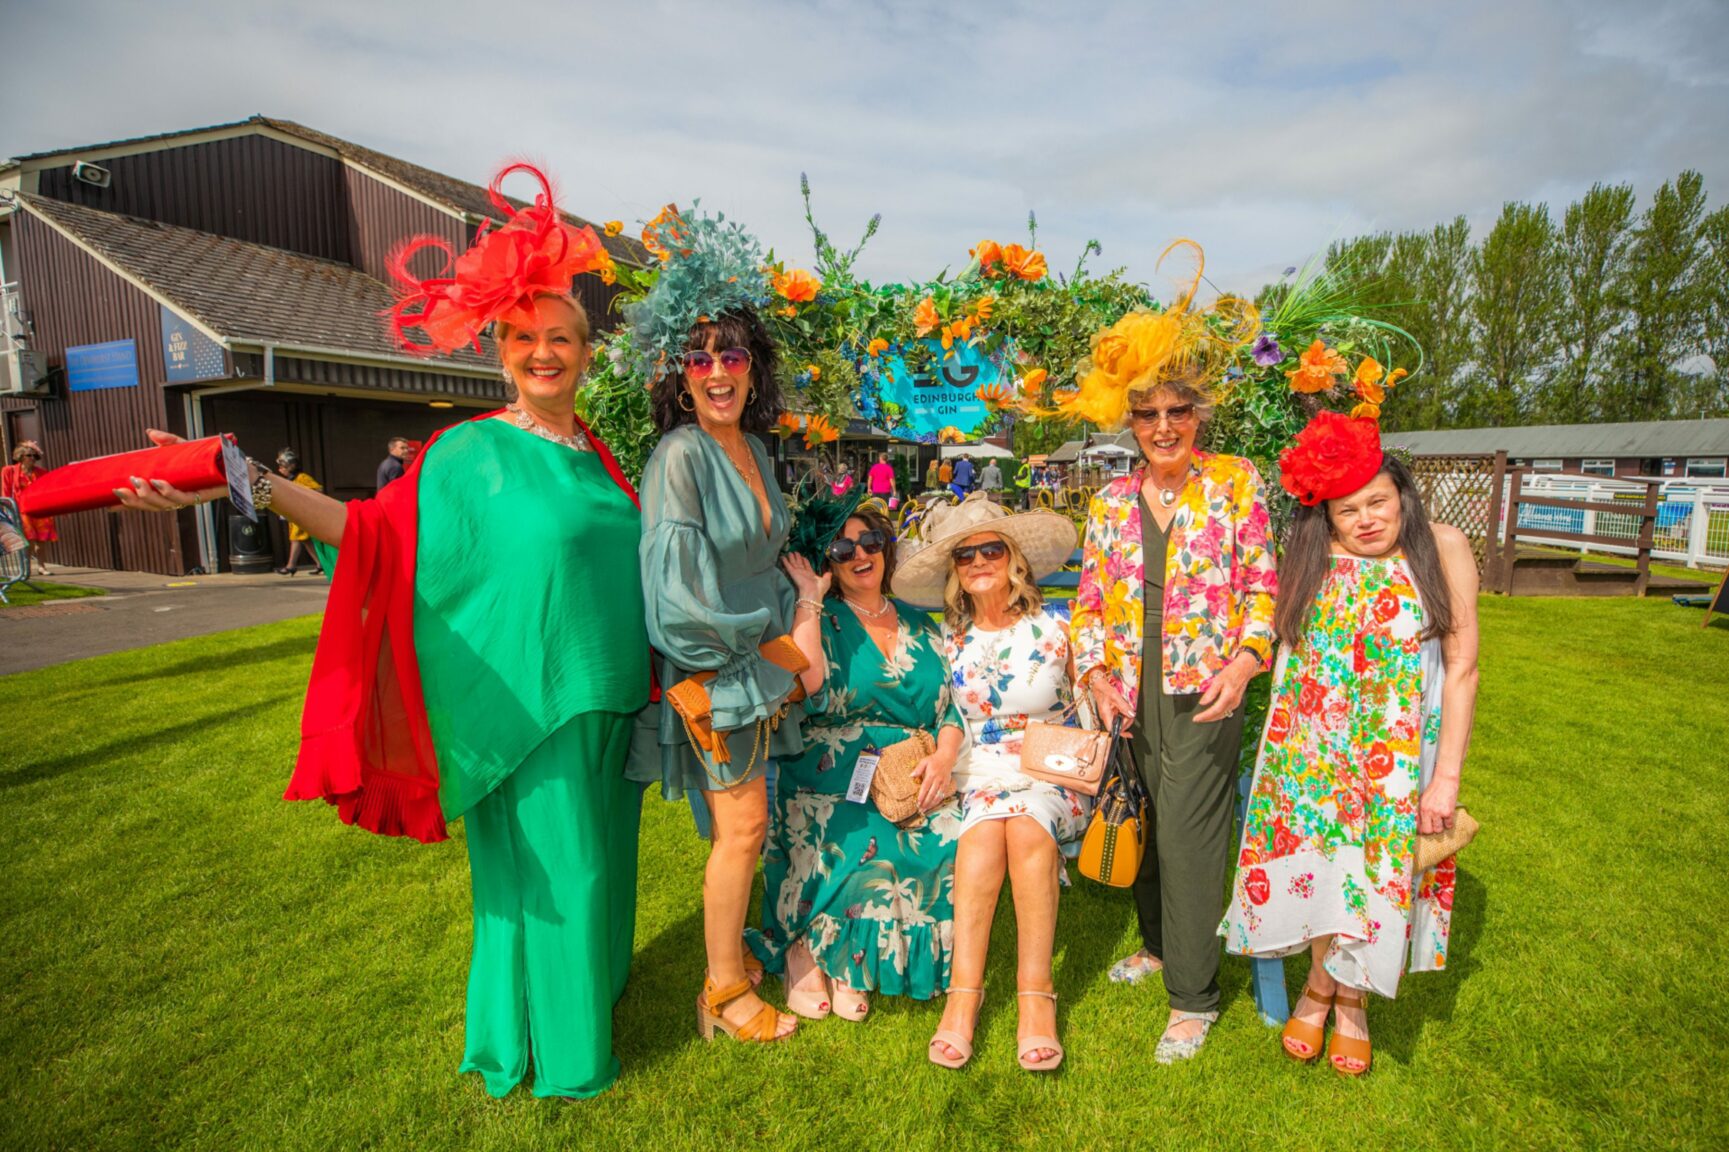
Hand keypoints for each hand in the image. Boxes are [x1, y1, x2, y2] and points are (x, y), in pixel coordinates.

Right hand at [111, 429, 225, 511]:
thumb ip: (169, 441)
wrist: (238, 467)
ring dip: (148, 495)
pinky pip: (183, 497)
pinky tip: (159, 483)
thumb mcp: (186, 449)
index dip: (128, 505)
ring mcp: (190, 498)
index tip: (108, 504)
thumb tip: (150, 432)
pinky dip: (169, 491)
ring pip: (165, 505)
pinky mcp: (202, 495)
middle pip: (152, 506)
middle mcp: (179, 498)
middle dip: (134, 501)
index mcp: (171, 491)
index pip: (146, 501)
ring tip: (137, 483)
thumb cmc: (211, 461)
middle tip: (119, 490)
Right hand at [782, 552, 831, 601]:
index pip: (807, 566)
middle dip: (797, 558)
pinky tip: (782, 557)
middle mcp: (803, 573)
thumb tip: (829, 572)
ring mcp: (798, 573)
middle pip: (799, 564)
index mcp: (811, 575)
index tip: (803, 557)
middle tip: (795, 552)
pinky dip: (785, 561)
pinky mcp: (793, 573)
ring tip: (789, 553)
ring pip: (793, 563)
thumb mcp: (826, 580)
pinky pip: (788, 566)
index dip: (805, 561)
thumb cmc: (819, 588)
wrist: (812, 593)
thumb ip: (827, 575)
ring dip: (791, 558)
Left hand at [910, 750, 954, 811]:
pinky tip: (933, 805)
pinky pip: (942, 795)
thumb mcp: (924, 761)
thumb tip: (911, 776)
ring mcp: (943, 783)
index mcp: (931, 774)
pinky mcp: (946, 784)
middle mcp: (937, 780)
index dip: (922, 796)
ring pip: (937, 796)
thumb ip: (918, 769)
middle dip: (926, 802)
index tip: (918, 802)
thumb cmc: (934, 760)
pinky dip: (938, 801)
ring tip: (926, 809)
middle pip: (931, 794)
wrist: (947, 758)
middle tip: (920, 809)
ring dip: (931, 804)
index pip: (925, 787)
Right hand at [1087, 670, 1134, 733]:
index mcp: (1105, 715)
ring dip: (1126, 718)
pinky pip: (1119, 716)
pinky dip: (1124, 714)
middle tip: (1132, 714)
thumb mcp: (1114, 696)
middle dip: (1126, 722)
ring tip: (1130, 710)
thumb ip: (1123, 706)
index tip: (1129, 733)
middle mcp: (1107, 716)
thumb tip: (1131, 714)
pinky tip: (1127, 710)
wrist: (1098, 683)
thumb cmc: (1103, 689)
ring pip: (1119, 721)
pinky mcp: (1111, 711)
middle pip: (1118, 726)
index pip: (1113, 730)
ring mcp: (1109, 714)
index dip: (1121, 732)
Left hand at [1192, 652, 1257, 723]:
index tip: (1196, 718)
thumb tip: (1202, 703)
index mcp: (1228, 696)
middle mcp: (1233, 702)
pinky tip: (1213, 712)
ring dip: (1213, 718)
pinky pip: (1226, 711)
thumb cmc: (1231, 672)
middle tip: (1197, 719)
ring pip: (1223, 715)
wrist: (1244, 669)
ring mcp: (1236, 703)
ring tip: (1203, 717)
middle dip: (1207, 719)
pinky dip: (1218, 714)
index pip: (1215, 711)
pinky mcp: (1236, 702)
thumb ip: (1211, 693)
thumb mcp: (1218, 680)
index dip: (1205, 716)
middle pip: (1219, 715)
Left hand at [1417, 776, 1459, 834]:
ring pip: (1438, 830)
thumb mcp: (1423, 798)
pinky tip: (1448, 819)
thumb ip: (1421, 809)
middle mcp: (1429, 811)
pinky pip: (1449, 825)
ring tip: (1441, 822)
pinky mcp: (1448, 812)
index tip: (1422, 832)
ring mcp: (1439, 812)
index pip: (1418, 825)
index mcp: (1421, 808)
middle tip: (1433, 828)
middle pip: (1428, 831)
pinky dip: (1449, 824)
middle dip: (1430, 831)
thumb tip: (1418, 821)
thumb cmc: (1434, 789)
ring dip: (1440, 828)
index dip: (1420, 830)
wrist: (1445, 781)